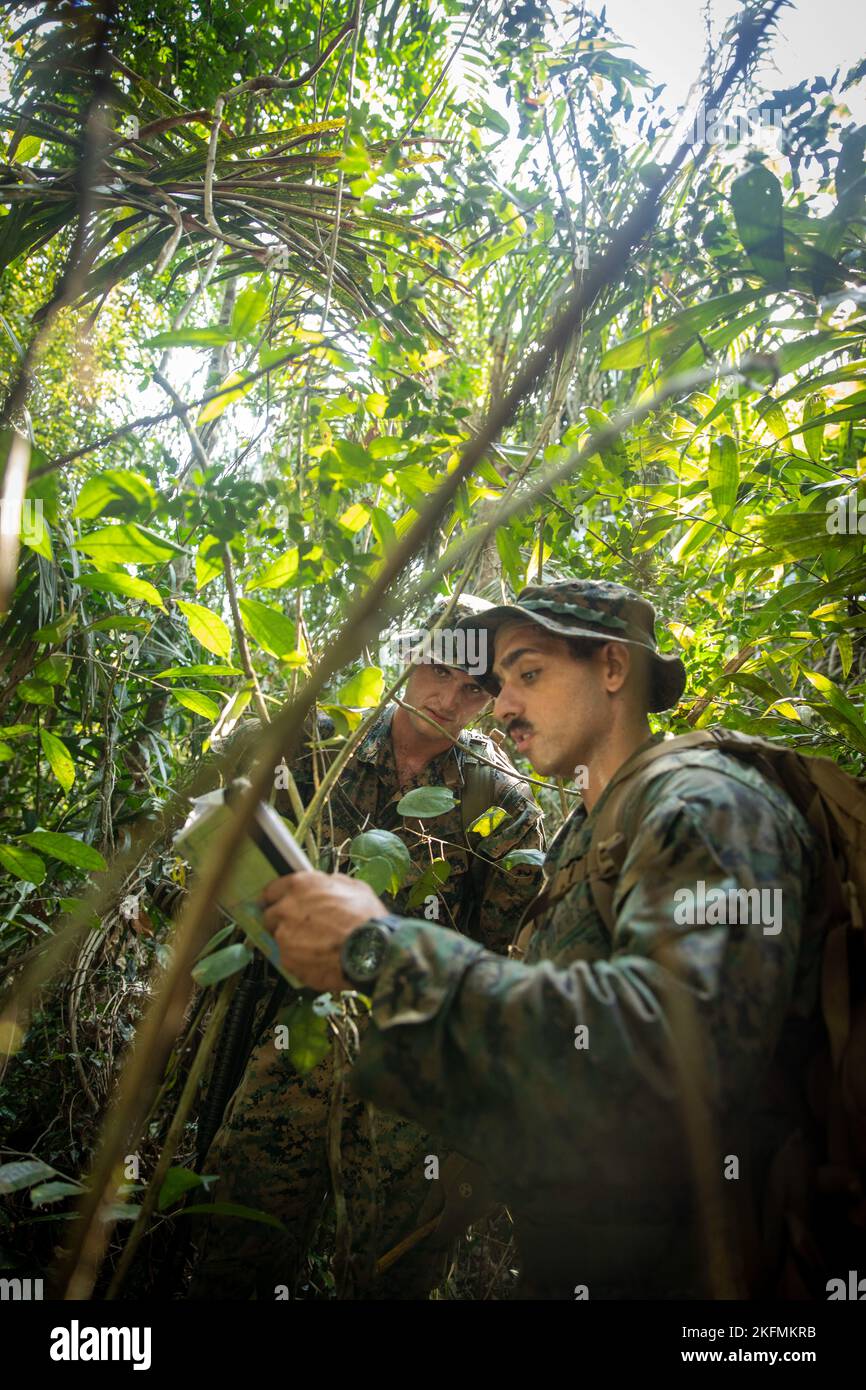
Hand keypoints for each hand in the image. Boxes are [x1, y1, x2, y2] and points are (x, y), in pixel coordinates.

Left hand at [261, 870, 385, 992]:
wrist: (370, 952)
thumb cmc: (366, 917)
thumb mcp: (355, 888)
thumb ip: (333, 883)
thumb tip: (327, 883)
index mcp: (300, 886)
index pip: (272, 890)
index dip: (278, 898)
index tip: (281, 903)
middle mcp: (285, 909)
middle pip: (270, 915)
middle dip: (281, 920)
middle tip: (300, 927)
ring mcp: (284, 937)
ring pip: (279, 938)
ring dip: (292, 941)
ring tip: (314, 947)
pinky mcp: (287, 960)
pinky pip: (288, 958)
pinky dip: (299, 959)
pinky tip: (317, 960)